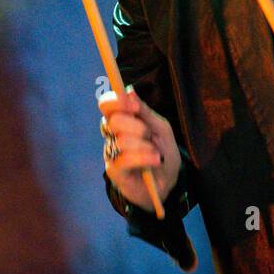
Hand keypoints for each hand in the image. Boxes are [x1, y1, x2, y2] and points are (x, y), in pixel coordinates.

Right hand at [98, 86, 180, 211]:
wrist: (167, 183)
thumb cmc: (163, 152)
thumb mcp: (161, 129)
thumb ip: (145, 112)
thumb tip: (129, 91)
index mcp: (121, 120)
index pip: (106, 105)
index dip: (117, 102)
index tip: (134, 107)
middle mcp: (112, 135)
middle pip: (114, 121)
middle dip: (138, 127)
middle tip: (150, 136)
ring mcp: (111, 153)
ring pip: (122, 141)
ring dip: (145, 146)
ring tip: (155, 153)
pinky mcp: (114, 171)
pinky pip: (125, 159)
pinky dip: (144, 158)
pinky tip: (155, 161)